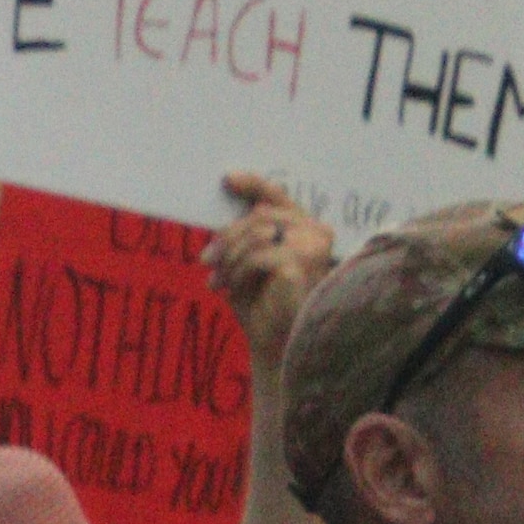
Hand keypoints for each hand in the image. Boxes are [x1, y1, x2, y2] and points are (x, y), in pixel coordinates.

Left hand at [205, 175, 331, 355]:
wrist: (275, 343)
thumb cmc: (265, 305)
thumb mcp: (250, 262)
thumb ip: (247, 236)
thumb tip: (225, 215)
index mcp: (307, 228)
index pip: (278, 196)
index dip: (253, 184)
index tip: (227, 179)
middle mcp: (317, 232)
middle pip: (260, 216)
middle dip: (227, 237)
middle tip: (206, 260)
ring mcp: (313, 246)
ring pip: (256, 234)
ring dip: (229, 258)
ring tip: (217, 281)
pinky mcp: (302, 262)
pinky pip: (256, 255)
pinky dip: (238, 272)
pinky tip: (233, 289)